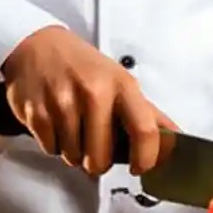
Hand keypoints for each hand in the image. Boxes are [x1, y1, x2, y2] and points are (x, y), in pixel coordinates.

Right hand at [1, 26, 177, 175]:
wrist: (38, 45)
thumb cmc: (85, 67)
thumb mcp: (121, 81)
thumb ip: (148, 114)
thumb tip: (177, 141)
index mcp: (122, 86)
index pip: (145, 131)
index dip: (145, 158)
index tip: (139, 167)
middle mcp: (94, 92)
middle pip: (100, 158)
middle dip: (98, 162)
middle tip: (95, 146)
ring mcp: (62, 102)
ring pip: (73, 158)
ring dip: (74, 152)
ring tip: (74, 127)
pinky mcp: (35, 111)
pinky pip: (51, 149)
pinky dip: (54, 144)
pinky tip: (56, 122)